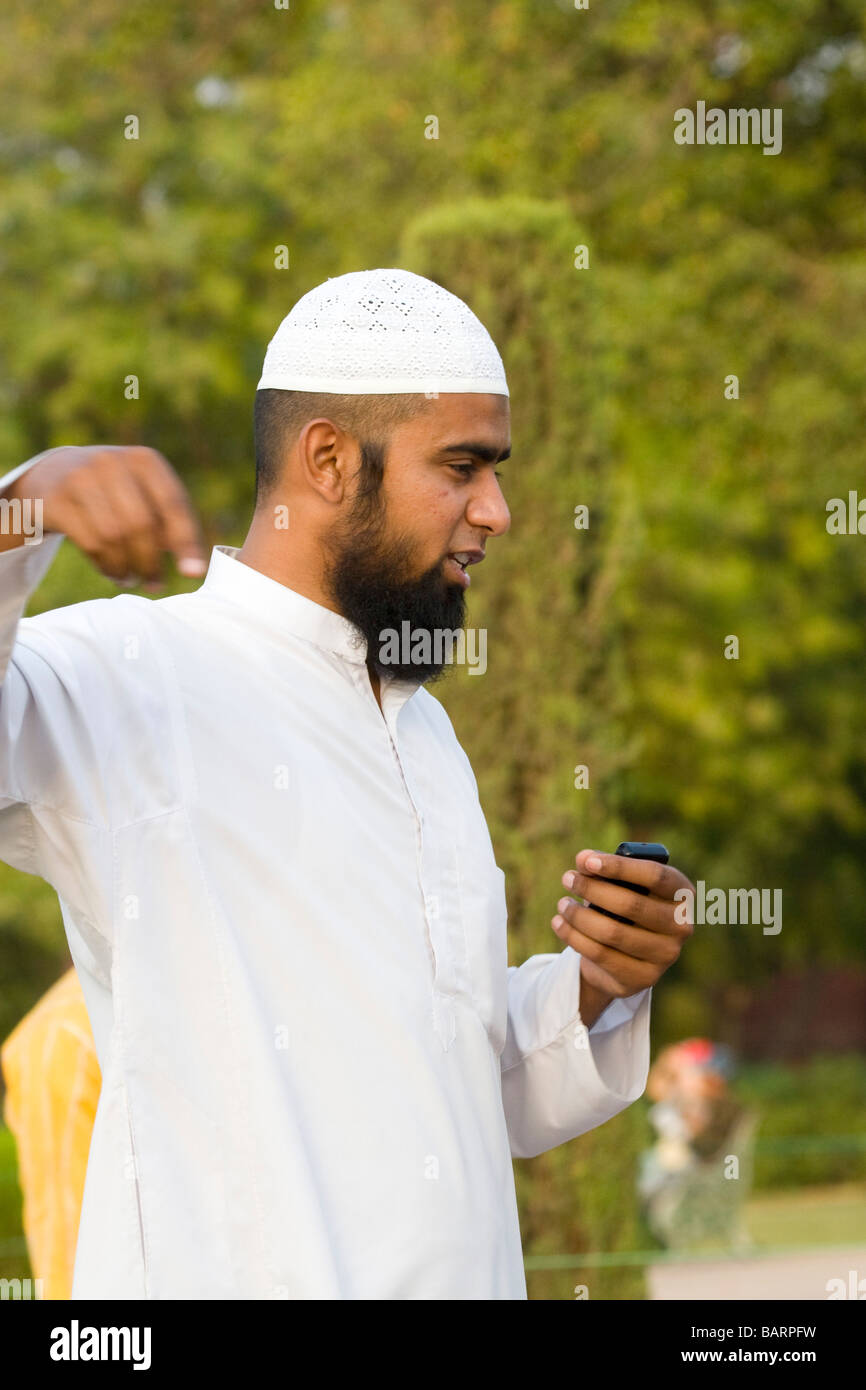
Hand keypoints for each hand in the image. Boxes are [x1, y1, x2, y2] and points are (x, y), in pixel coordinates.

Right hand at [4, 446, 207, 586]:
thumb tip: (192, 566)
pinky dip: (106, 565)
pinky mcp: (56, 500)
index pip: (173, 503)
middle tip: (155, 584)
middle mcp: (112, 463)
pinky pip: (90, 543)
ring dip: (127, 568)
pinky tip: (112, 572)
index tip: (194, 573)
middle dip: (151, 562)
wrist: (54, 474)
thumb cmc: (114, 491)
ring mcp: (80, 478)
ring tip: (131, 579)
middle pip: (142, 524)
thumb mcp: (143, 493)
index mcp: (144, 460)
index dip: (186, 541)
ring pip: (114, 537)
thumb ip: (169, 522)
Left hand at [551, 848, 694, 1003]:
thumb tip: (584, 860)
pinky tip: (559, 923)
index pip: (655, 876)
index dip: (619, 866)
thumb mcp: (621, 885)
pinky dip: (573, 936)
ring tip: (562, 904)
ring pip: (612, 932)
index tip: (585, 860)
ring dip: (578, 915)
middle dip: (592, 888)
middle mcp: (681, 926)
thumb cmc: (626, 908)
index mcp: (683, 894)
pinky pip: (600, 954)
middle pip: (631, 904)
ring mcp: (666, 956)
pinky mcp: (643, 978)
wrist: (627, 956)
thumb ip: (605, 869)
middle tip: (567, 879)